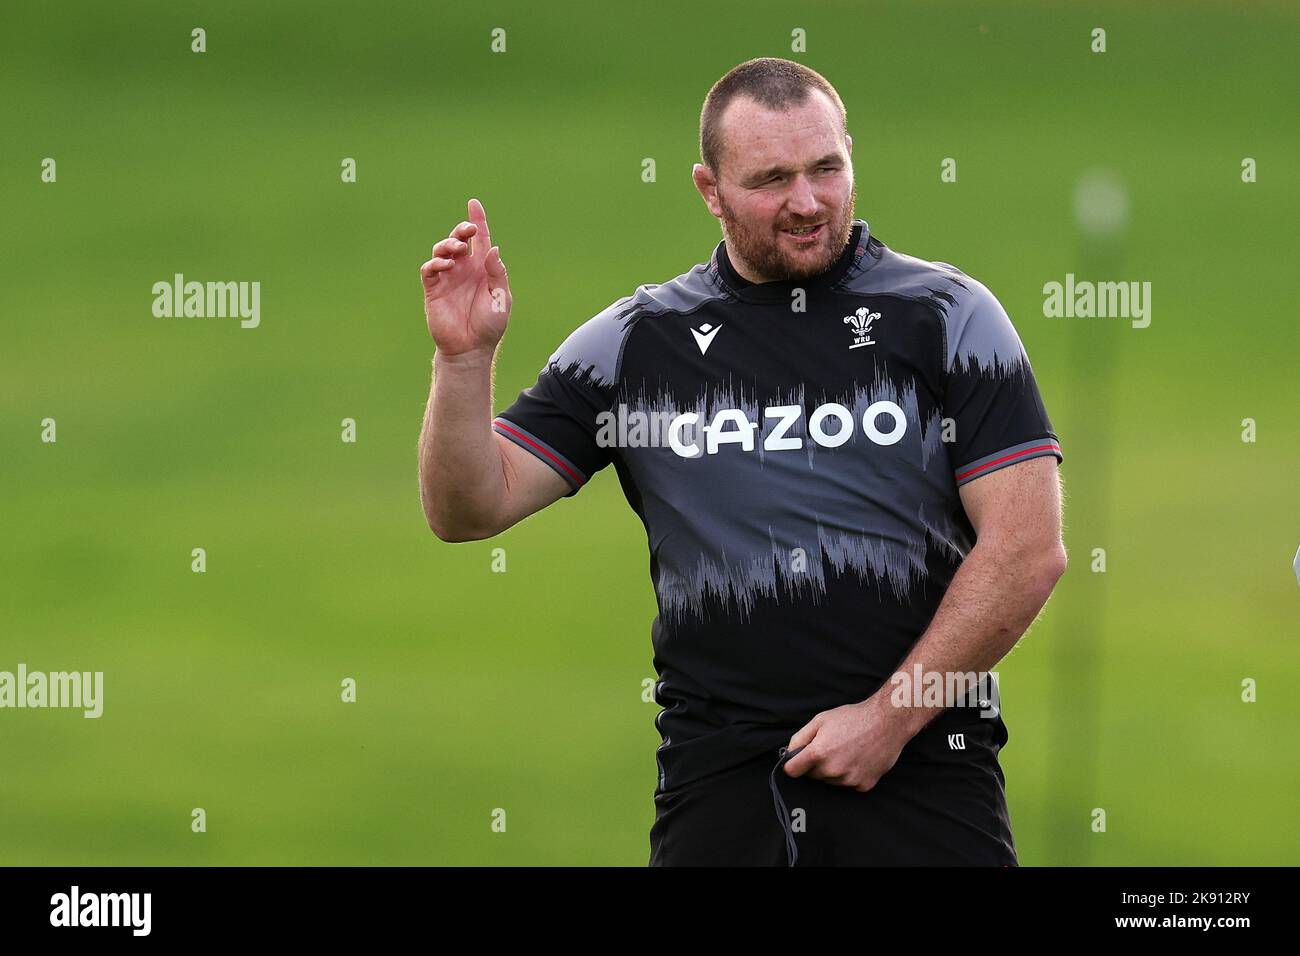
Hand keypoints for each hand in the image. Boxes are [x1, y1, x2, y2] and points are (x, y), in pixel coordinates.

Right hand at [420, 198, 511, 357]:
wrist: (471, 348)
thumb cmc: (489, 326)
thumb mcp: (500, 298)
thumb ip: (496, 273)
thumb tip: (493, 248)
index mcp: (482, 269)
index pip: (480, 240)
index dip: (477, 221)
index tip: (474, 203)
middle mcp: (464, 270)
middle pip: (459, 239)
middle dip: (462, 229)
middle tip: (469, 231)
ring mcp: (448, 278)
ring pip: (442, 250)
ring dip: (448, 244)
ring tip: (458, 249)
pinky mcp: (434, 289)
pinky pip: (430, 270)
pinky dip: (435, 263)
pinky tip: (445, 265)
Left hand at [782, 697, 908, 791]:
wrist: (887, 722)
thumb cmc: (853, 718)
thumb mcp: (821, 720)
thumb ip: (800, 738)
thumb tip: (789, 753)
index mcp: (818, 753)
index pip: (792, 771)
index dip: (794, 764)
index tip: (798, 760)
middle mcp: (832, 770)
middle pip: (813, 776)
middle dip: (817, 765)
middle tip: (831, 747)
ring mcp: (849, 780)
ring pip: (831, 781)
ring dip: (834, 771)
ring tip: (847, 751)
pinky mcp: (864, 785)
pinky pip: (850, 784)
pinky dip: (852, 775)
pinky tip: (859, 759)